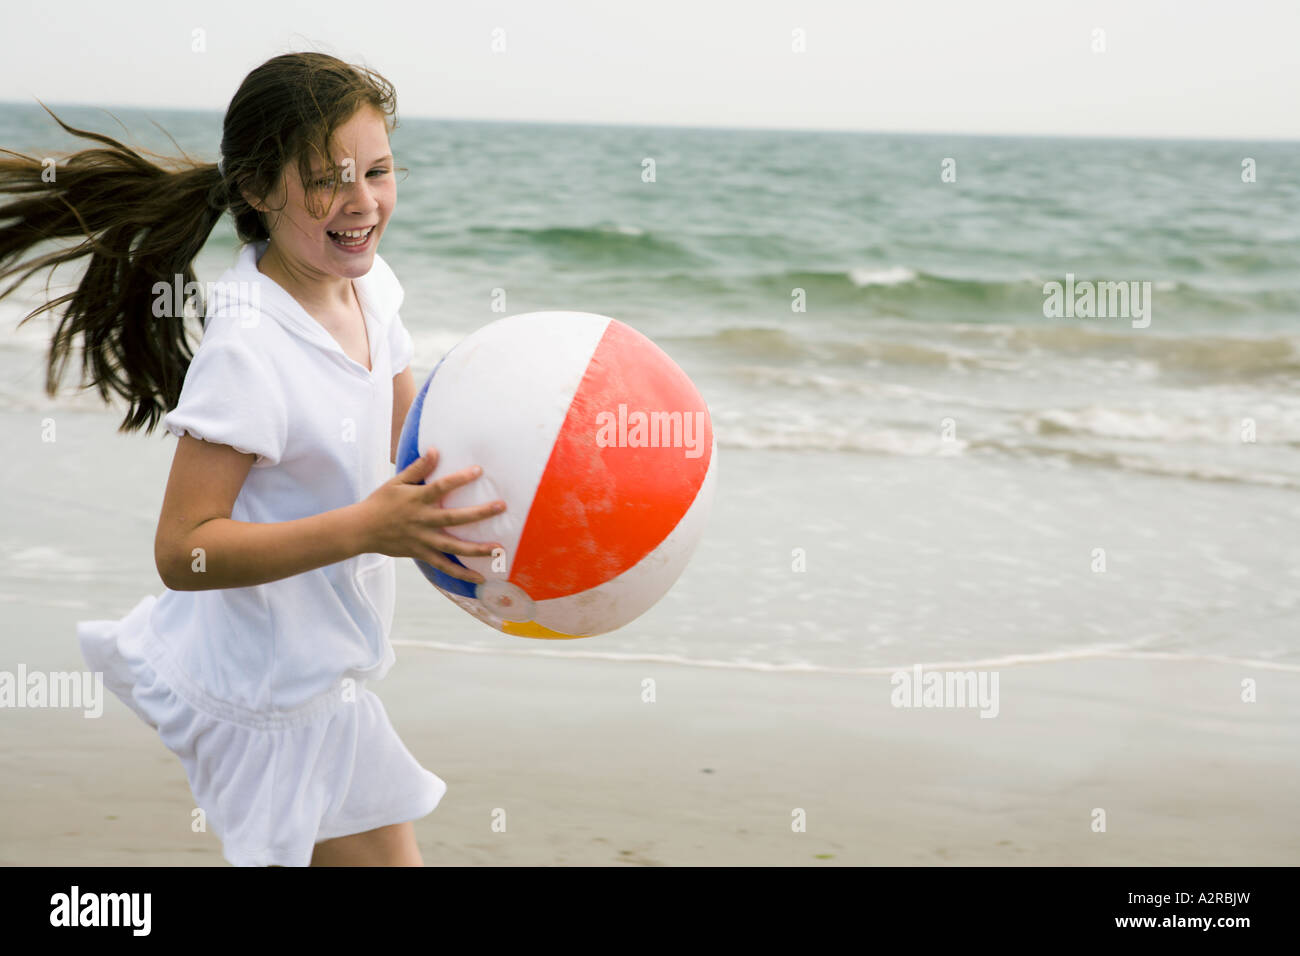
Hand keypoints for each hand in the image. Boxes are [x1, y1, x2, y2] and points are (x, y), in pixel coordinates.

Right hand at [359, 448, 504, 584]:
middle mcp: (423, 520)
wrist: (361, 529)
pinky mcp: (422, 554)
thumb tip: (435, 450)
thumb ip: (418, 468)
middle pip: (455, 518)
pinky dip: (461, 574)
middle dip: (479, 513)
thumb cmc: (380, 502)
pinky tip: (480, 578)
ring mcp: (423, 540)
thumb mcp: (397, 481)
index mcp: (417, 499)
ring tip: (499, 549)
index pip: (442, 487)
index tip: (479, 470)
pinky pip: (444, 567)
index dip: (460, 478)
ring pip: (454, 547)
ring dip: (477, 549)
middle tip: (501, 507)